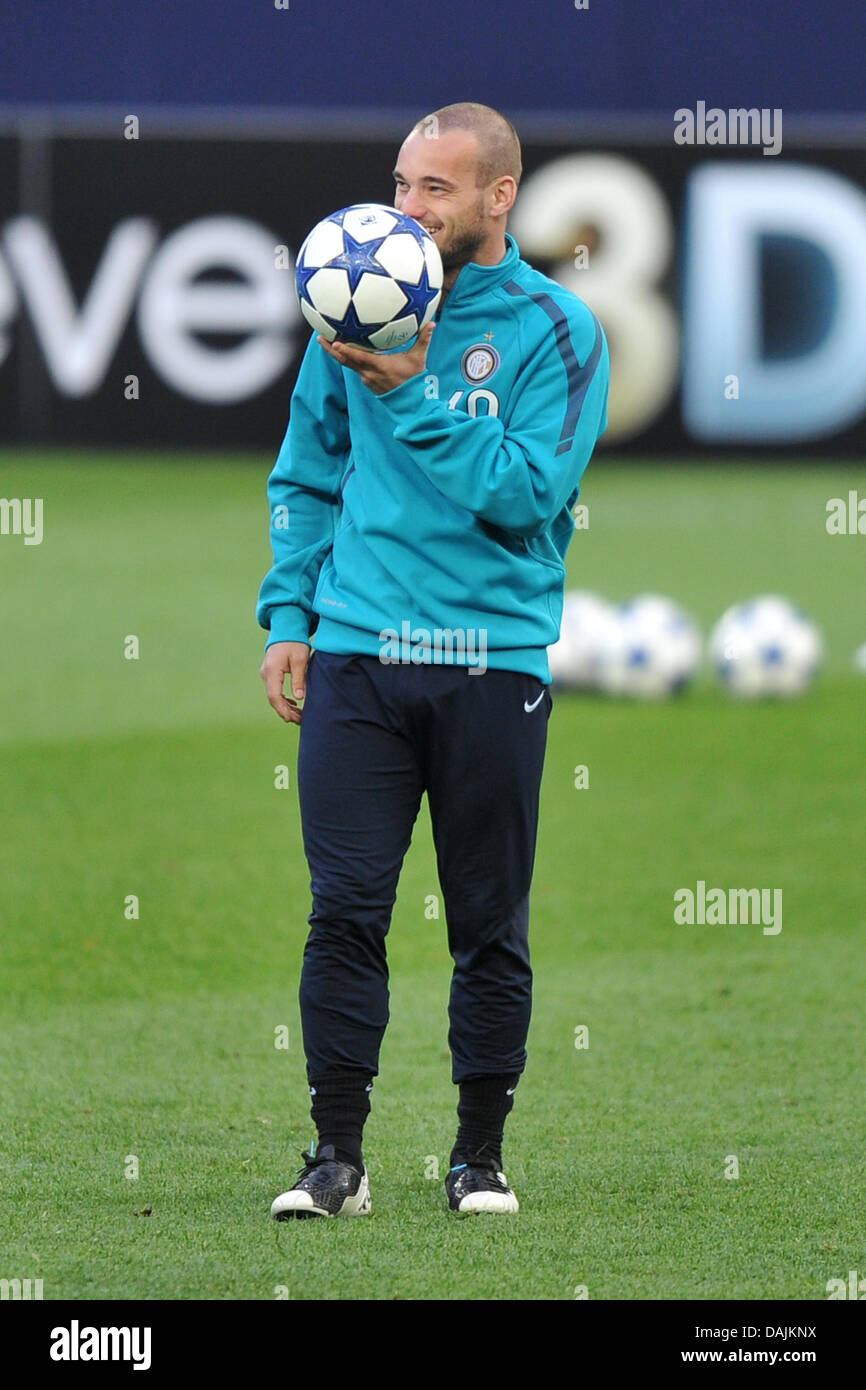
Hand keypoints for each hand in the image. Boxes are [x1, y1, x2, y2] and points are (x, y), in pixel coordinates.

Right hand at [260, 641, 309, 724]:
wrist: (286, 629)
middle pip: (273, 699)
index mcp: (272, 671)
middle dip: (285, 711)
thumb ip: (299, 679)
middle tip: (300, 720)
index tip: (292, 719)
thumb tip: (299, 698)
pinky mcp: (271, 674)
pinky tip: (294, 705)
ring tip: (299, 716)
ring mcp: (267, 674)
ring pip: (274, 696)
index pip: (274, 696)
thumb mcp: (300, 660)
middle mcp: (266, 674)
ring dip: (285, 707)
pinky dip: (283, 700)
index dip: (283, 709)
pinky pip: (275, 691)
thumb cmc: (294, 642)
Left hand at [317, 322, 434, 394]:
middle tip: (320, 337)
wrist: (410, 402)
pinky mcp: (367, 381)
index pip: (358, 358)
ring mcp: (366, 379)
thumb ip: (423, 340)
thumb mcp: (419, 359)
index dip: (346, 350)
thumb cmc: (414, 380)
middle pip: (345, 361)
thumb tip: (432, 323)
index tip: (334, 341)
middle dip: (331, 349)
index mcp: (378, 367)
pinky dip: (347, 358)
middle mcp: (368, 374)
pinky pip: (354, 367)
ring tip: (327, 340)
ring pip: (348, 364)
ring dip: (337, 353)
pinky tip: (344, 349)